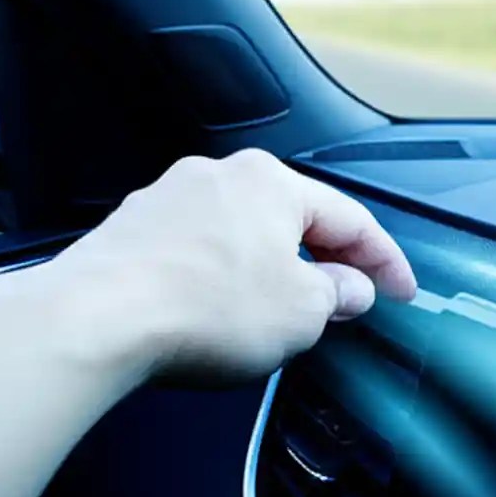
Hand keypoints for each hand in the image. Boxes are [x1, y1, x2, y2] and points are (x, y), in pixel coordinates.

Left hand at [38, 148, 415, 380]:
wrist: (93, 320)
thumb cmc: (205, 308)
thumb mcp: (302, 313)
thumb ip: (336, 295)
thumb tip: (347, 288)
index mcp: (272, 182)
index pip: (351, 219)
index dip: (386, 262)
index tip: (402, 292)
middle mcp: (219, 175)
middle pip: (293, 220)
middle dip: (325, 263)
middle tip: (346, 306)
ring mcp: (167, 200)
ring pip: (241, 235)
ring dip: (270, 272)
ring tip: (280, 318)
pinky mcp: (129, 232)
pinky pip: (197, 252)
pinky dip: (221, 279)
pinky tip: (219, 316)